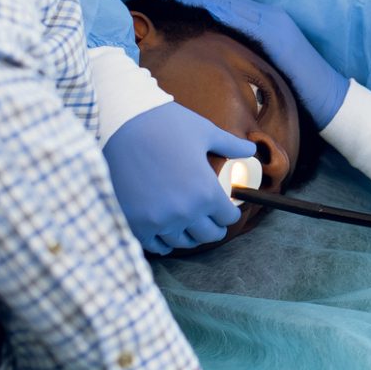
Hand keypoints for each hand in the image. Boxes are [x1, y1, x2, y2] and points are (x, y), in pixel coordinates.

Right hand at [103, 101, 256, 253]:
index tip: (228, 209)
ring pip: (182, 242)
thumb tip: (250, 150)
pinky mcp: (135, 223)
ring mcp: (158, 221)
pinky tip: (167, 237)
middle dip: (214, 227)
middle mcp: (185, 212)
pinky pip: (154, 245)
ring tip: (191, 229)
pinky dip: (164, 243)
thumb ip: (230, 145)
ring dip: (190, 236)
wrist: (120, 124)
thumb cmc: (165, 124)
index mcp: (206, 192)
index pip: (228, 218)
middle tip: (213, 222)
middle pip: (208, 234)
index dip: (231, 212)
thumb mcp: (205, 131)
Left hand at [166, 0, 349, 124]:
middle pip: (226, 1)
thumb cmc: (298, 88)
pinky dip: (224, 12)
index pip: (228, 6)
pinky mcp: (277, 35)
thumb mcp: (267, 65)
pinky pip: (245, 20)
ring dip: (203, 1)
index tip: (175, 1)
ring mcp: (275, 23)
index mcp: (267, 22)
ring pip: (232, 5)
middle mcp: (271, 16)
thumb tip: (216, 56)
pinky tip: (205, 10)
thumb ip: (247, 54)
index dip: (201, 1)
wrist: (328, 98)